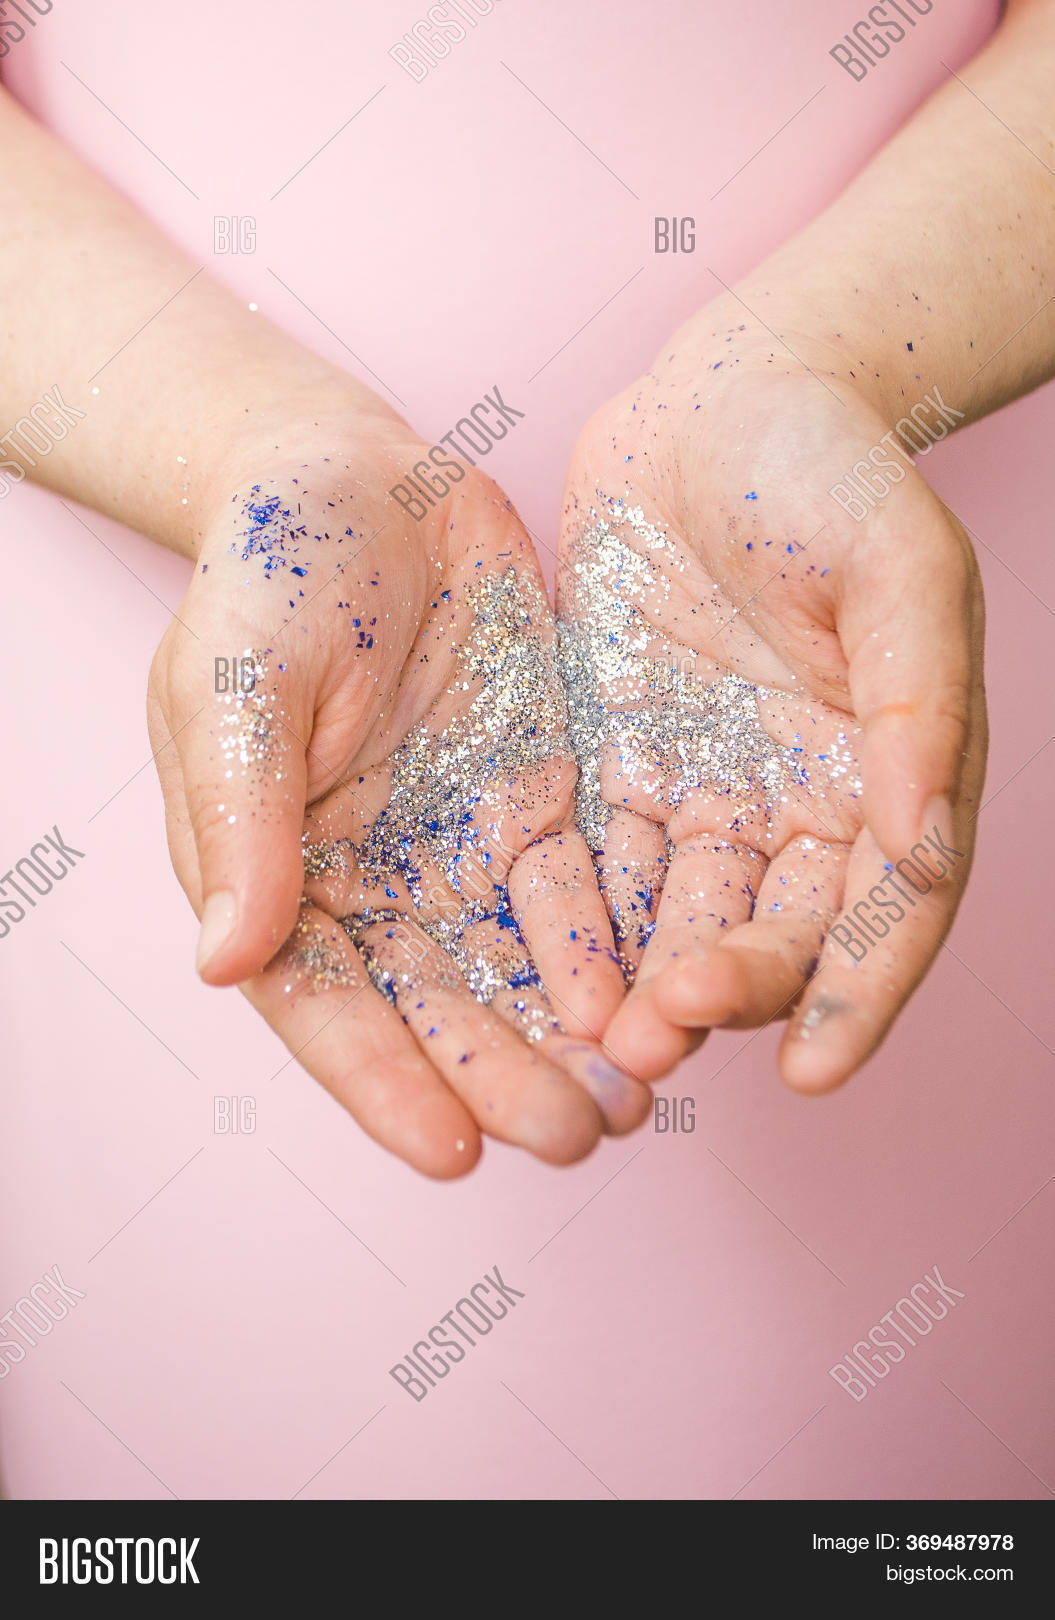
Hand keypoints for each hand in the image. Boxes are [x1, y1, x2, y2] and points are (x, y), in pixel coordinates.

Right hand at [148, 406, 646, 1176]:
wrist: (363, 474)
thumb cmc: (272, 574)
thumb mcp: (237, 684)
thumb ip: (241, 821)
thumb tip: (227, 965)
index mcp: (276, 871)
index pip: (326, 1003)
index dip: (384, 1082)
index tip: (453, 1150)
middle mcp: (368, 879)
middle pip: (436, 1004)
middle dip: (501, 1075)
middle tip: (575, 1133)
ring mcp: (453, 842)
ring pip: (512, 967)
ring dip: (567, 1035)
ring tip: (630, 1095)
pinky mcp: (531, 799)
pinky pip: (572, 891)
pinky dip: (605, 945)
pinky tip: (649, 992)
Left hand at [556, 302, 985, 1090]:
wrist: (720, 399)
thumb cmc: (830, 469)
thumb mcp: (900, 567)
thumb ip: (915, 702)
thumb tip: (918, 839)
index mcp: (889, 775)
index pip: (885, 912)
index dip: (856, 996)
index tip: (812, 1070)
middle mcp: (799, 805)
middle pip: (773, 932)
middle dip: (726, 992)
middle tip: (662, 1033)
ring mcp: (706, 793)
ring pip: (679, 917)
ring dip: (644, 982)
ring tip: (603, 1038)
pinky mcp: (620, 770)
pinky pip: (599, 865)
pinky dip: (581, 923)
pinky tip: (546, 970)